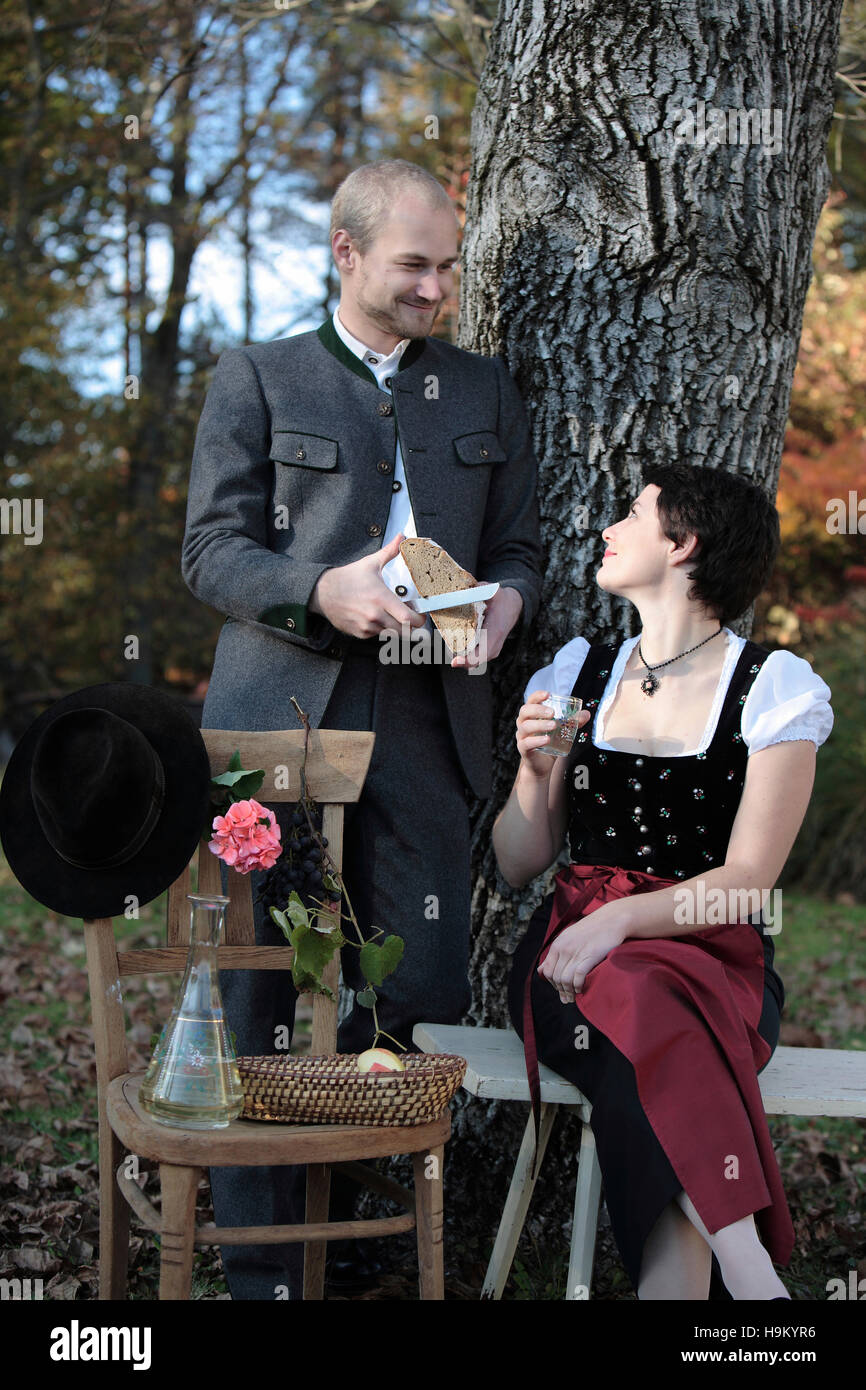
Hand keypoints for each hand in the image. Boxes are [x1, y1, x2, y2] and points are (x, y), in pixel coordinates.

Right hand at [310, 533, 427, 639]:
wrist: (323, 592)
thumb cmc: (347, 578)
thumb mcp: (370, 563)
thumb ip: (390, 551)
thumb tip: (402, 537)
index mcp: (381, 598)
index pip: (409, 618)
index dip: (419, 619)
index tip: (420, 614)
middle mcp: (375, 615)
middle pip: (404, 631)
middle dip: (410, 625)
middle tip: (409, 615)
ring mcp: (367, 626)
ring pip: (391, 634)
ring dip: (396, 627)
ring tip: (392, 614)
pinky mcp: (360, 633)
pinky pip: (377, 635)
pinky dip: (381, 629)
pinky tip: (376, 617)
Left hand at [450, 584, 522, 668]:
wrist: (513, 607)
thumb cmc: (503, 601)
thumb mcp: (494, 591)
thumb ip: (482, 588)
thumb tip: (470, 587)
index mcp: (496, 632)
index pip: (482, 653)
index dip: (468, 660)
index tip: (455, 661)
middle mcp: (494, 645)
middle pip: (475, 661)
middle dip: (460, 661)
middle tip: (449, 657)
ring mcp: (492, 649)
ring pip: (474, 661)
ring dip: (461, 658)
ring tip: (451, 651)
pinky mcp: (487, 649)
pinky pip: (475, 657)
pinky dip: (465, 655)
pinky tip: (456, 648)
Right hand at [516, 690, 590, 778]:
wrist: (543, 764)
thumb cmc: (550, 743)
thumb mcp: (562, 731)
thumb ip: (573, 722)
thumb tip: (586, 714)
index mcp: (532, 715)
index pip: (531, 701)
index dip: (537, 696)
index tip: (548, 694)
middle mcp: (524, 723)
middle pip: (525, 711)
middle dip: (538, 710)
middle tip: (552, 713)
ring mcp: (522, 736)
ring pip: (525, 727)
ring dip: (540, 724)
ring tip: (554, 726)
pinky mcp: (523, 749)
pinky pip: (526, 743)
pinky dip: (536, 740)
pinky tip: (546, 740)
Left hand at [538, 903, 629, 1003]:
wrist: (611, 920)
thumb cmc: (591, 930)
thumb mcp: (568, 937)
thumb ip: (555, 954)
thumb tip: (540, 970)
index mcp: (558, 944)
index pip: (548, 970)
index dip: (552, 984)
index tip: (559, 990)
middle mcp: (564, 948)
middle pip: (556, 977)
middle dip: (560, 991)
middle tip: (567, 999)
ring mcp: (576, 952)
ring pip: (565, 979)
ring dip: (569, 992)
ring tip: (573, 997)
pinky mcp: (589, 956)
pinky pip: (578, 977)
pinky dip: (578, 986)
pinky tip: (581, 990)